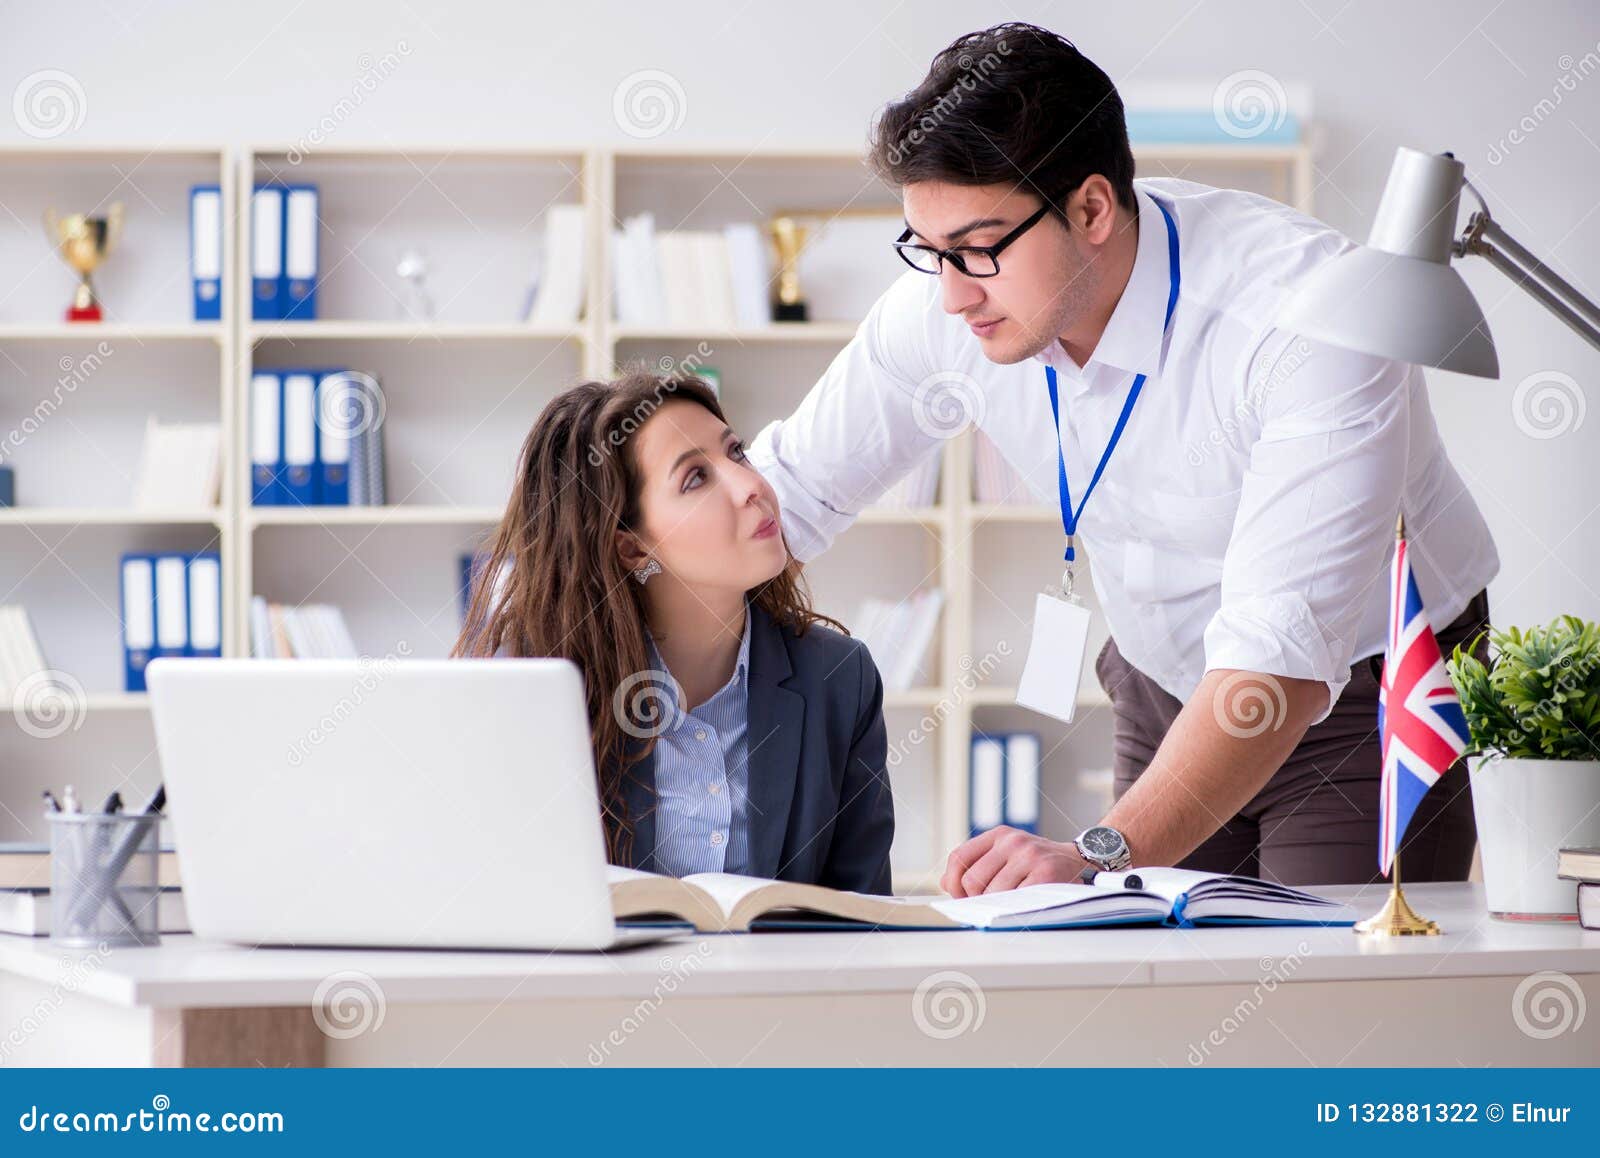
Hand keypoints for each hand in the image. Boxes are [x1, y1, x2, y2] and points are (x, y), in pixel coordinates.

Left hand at [940, 826, 1089, 896]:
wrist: (1080, 860)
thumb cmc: (1039, 862)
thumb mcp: (1007, 854)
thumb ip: (976, 865)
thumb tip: (946, 882)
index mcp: (998, 835)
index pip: (959, 857)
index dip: (954, 882)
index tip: (960, 897)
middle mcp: (1012, 841)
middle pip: (971, 879)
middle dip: (975, 899)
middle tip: (987, 906)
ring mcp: (1029, 856)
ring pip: (992, 893)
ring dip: (997, 906)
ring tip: (1009, 905)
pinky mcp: (1044, 873)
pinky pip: (1015, 900)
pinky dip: (1014, 909)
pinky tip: (1022, 906)